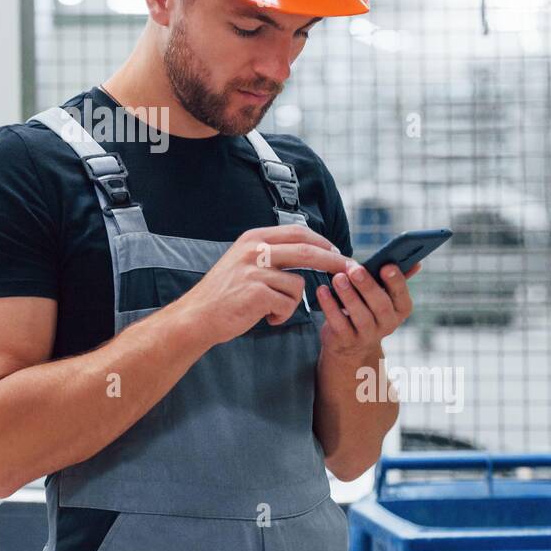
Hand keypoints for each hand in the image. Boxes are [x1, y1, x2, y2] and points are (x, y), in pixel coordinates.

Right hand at [175, 223, 350, 348]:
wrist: (198, 316)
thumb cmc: (224, 294)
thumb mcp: (244, 260)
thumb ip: (270, 252)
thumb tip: (308, 247)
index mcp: (253, 238)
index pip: (299, 232)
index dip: (323, 242)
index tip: (338, 253)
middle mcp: (255, 249)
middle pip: (308, 251)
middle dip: (334, 261)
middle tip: (352, 270)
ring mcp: (255, 271)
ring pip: (298, 285)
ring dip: (290, 303)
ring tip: (271, 310)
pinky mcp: (257, 293)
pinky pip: (287, 304)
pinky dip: (281, 315)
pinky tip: (265, 318)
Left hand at [316, 261, 420, 362]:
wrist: (351, 346)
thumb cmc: (368, 309)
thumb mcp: (384, 296)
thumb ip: (395, 279)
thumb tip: (416, 262)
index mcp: (400, 309)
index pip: (402, 296)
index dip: (396, 281)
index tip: (386, 266)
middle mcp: (388, 324)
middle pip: (380, 305)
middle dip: (367, 285)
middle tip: (354, 269)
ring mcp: (367, 335)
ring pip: (360, 316)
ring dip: (348, 295)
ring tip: (338, 278)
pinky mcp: (346, 340)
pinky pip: (338, 323)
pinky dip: (330, 306)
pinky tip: (322, 291)